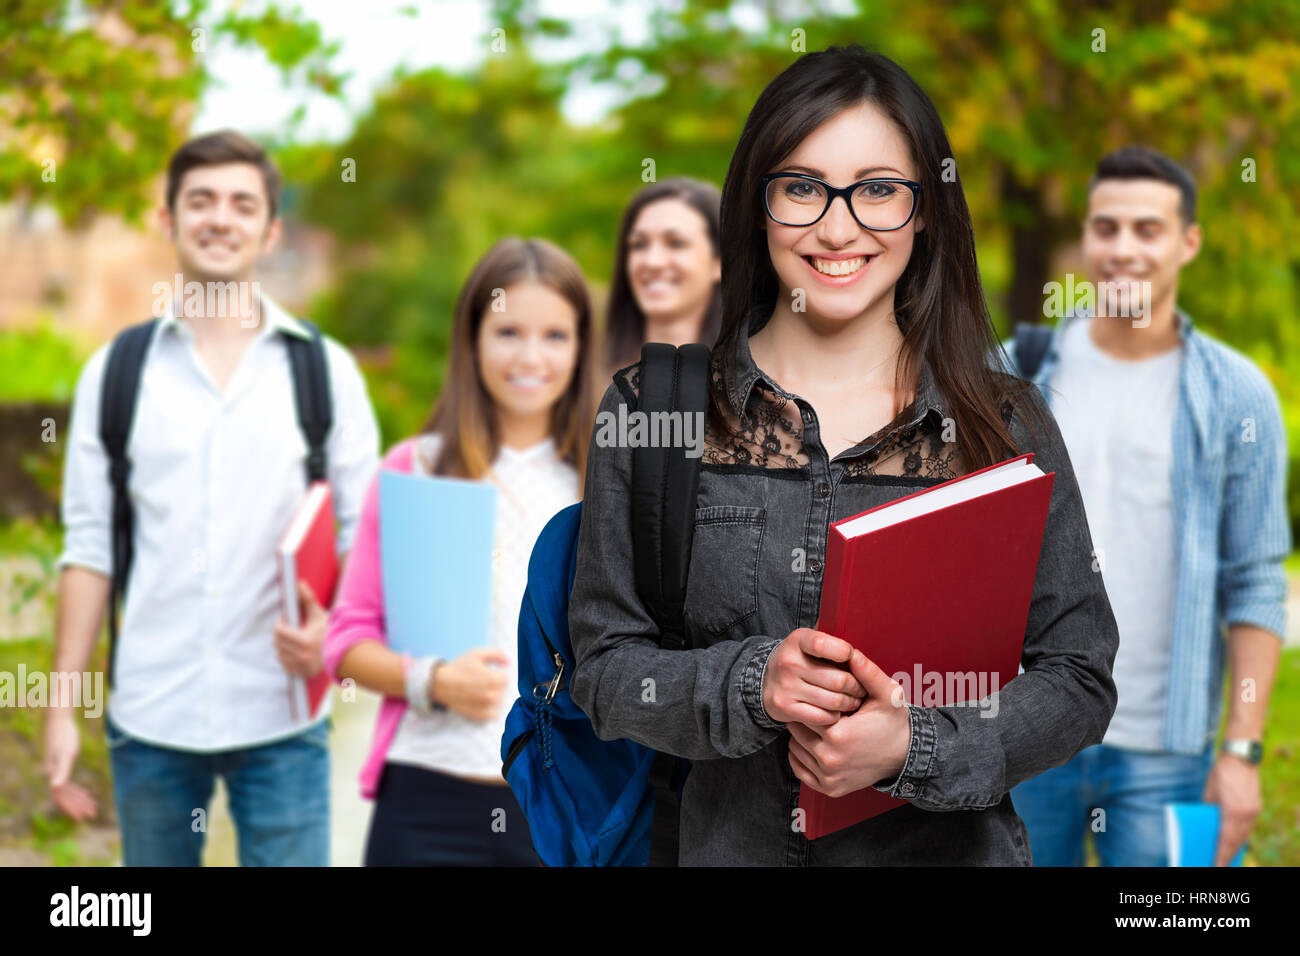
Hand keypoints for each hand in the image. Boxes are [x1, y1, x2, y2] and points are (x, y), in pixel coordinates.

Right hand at [44, 710, 96, 821]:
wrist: (59, 719)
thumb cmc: (65, 735)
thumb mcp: (67, 754)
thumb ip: (61, 771)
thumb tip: (55, 787)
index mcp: (54, 775)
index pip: (61, 798)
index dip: (72, 808)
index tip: (83, 817)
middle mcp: (53, 775)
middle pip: (64, 797)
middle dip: (78, 807)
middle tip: (93, 814)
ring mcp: (56, 770)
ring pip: (68, 791)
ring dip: (79, 800)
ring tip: (93, 807)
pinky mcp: (62, 764)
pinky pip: (69, 783)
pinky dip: (78, 791)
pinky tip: (86, 794)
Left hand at [274, 581, 326, 677]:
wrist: (343, 652)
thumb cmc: (329, 631)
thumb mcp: (319, 615)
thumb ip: (307, 599)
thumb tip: (299, 584)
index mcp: (306, 642)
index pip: (279, 632)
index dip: (280, 624)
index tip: (286, 620)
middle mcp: (303, 656)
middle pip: (277, 643)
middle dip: (280, 634)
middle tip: (289, 628)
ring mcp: (301, 667)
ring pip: (279, 653)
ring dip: (282, 645)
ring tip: (294, 639)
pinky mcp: (301, 673)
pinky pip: (284, 664)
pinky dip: (286, 657)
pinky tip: (295, 651)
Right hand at [430, 648, 509, 721]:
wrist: (440, 684)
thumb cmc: (459, 667)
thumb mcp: (477, 654)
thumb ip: (497, 654)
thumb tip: (509, 662)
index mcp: (494, 679)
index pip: (507, 678)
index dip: (498, 674)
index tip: (489, 673)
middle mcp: (492, 695)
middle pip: (504, 690)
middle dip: (497, 685)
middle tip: (482, 682)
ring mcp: (486, 707)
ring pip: (500, 702)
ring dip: (494, 697)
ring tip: (481, 691)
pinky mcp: (481, 717)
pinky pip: (494, 714)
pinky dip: (490, 709)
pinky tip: (481, 702)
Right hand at [762, 627, 866, 725]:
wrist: (766, 680)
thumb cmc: (800, 660)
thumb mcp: (810, 642)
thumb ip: (833, 644)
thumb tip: (860, 656)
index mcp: (797, 640)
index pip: (824, 645)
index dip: (846, 653)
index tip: (852, 659)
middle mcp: (788, 662)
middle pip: (838, 680)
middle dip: (856, 687)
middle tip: (861, 689)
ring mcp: (785, 686)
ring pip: (834, 701)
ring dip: (849, 703)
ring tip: (853, 701)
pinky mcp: (784, 707)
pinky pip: (822, 717)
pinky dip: (834, 716)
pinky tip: (836, 712)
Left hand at [786, 649, 910, 798]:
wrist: (905, 756)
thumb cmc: (894, 722)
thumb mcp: (888, 694)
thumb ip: (868, 672)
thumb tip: (850, 653)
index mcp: (838, 735)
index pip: (806, 710)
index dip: (814, 702)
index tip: (825, 700)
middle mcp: (829, 760)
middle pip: (797, 729)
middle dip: (807, 718)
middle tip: (823, 713)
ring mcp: (828, 777)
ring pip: (794, 748)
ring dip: (803, 737)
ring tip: (822, 729)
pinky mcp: (828, 788)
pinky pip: (798, 768)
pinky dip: (802, 756)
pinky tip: (818, 745)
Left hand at [1203, 753, 1260, 866]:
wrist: (1241, 757)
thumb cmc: (1221, 773)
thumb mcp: (1209, 792)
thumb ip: (1209, 809)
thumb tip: (1206, 824)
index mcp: (1232, 811)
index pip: (1226, 839)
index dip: (1221, 854)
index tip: (1215, 864)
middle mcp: (1246, 814)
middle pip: (1237, 840)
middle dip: (1228, 854)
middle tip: (1219, 864)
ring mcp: (1254, 811)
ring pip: (1244, 835)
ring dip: (1236, 846)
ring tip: (1226, 856)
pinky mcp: (1257, 807)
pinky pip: (1248, 827)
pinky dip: (1241, 835)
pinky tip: (1234, 840)